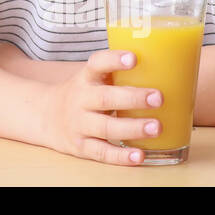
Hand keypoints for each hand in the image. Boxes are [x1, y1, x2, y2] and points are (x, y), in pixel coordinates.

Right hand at [40, 49, 163, 165]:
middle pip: (105, 98)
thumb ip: (118, 75)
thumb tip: (167, 67)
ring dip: (132, 128)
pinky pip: (102, 152)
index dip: (113, 60)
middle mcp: (80, 99)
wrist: (46, 116)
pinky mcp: (81, 146)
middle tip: (158, 97)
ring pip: (106, 127)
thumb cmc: (83, 95)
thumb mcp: (93, 79)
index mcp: (86, 78)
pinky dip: (120, 156)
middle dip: (132, 98)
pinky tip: (139, 155)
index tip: (133, 58)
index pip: (97, 64)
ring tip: (156, 127)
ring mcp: (80, 124)